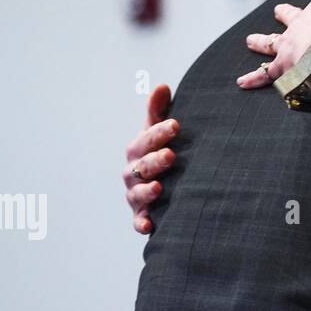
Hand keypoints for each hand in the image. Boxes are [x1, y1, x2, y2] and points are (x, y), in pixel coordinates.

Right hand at [124, 84, 178, 234]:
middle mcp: (133, 172)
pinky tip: (150, 226)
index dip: (160, 132)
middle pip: (140, 166)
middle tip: (172, 155)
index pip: (146, 139)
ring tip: (159, 187)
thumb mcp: (160, 131)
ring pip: (137, 193)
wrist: (160, 186)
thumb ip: (158, 110)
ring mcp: (136, 194)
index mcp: (139, 150)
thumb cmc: (159, 152)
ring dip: (147, 190)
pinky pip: (138, 221)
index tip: (177, 125)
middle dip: (154, 160)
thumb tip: (161, 85)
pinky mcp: (141, 215)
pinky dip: (142, 223)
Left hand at [237, 0, 310, 88]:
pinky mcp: (284, 65)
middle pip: (290, 15)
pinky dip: (254, 78)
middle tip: (278, 10)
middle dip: (285, 13)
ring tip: (250, 41)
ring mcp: (289, 45)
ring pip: (271, 42)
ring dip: (260, 42)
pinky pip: (265, 74)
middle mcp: (300, 24)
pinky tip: (242, 82)